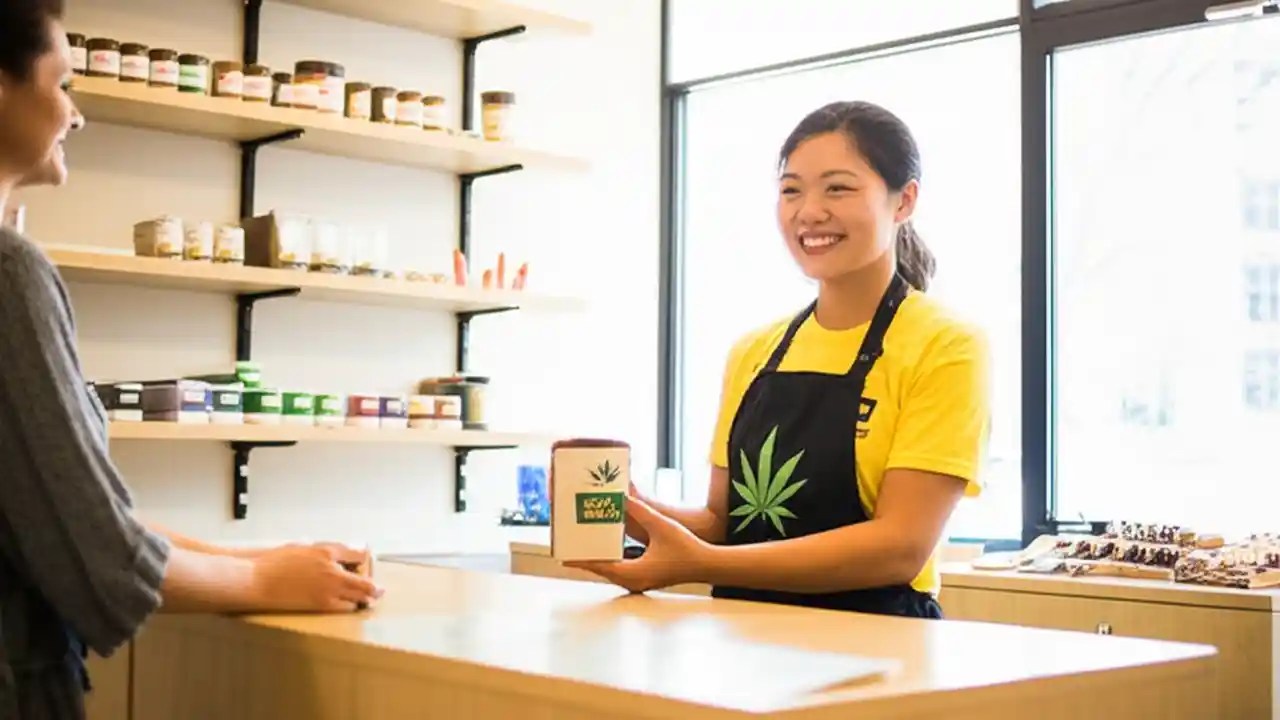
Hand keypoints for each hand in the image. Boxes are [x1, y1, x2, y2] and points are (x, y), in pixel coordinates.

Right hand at [250, 544, 382, 612]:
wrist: (256, 581)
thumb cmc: (273, 563)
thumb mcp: (301, 548)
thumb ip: (321, 552)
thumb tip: (336, 557)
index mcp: (326, 551)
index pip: (357, 554)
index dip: (364, 559)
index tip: (366, 562)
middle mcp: (332, 569)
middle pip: (365, 579)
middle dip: (373, 585)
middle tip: (379, 590)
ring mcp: (329, 588)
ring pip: (359, 596)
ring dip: (365, 597)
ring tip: (368, 599)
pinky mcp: (322, 605)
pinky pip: (345, 607)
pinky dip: (351, 606)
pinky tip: (351, 606)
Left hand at [566, 496, 710, 592]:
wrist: (706, 565)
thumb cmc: (686, 548)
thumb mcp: (661, 526)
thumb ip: (640, 511)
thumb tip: (620, 498)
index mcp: (634, 573)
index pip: (600, 567)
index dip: (581, 561)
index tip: (563, 556)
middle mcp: (634, 581)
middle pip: (602, 570)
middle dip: (586, 558)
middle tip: (571, 546)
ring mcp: (639, 582)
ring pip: (611, 572)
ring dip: (598, 560)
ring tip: (584, 546)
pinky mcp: (644, 579)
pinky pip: (620, 571)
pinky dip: (611, 561)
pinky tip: (607, 549)